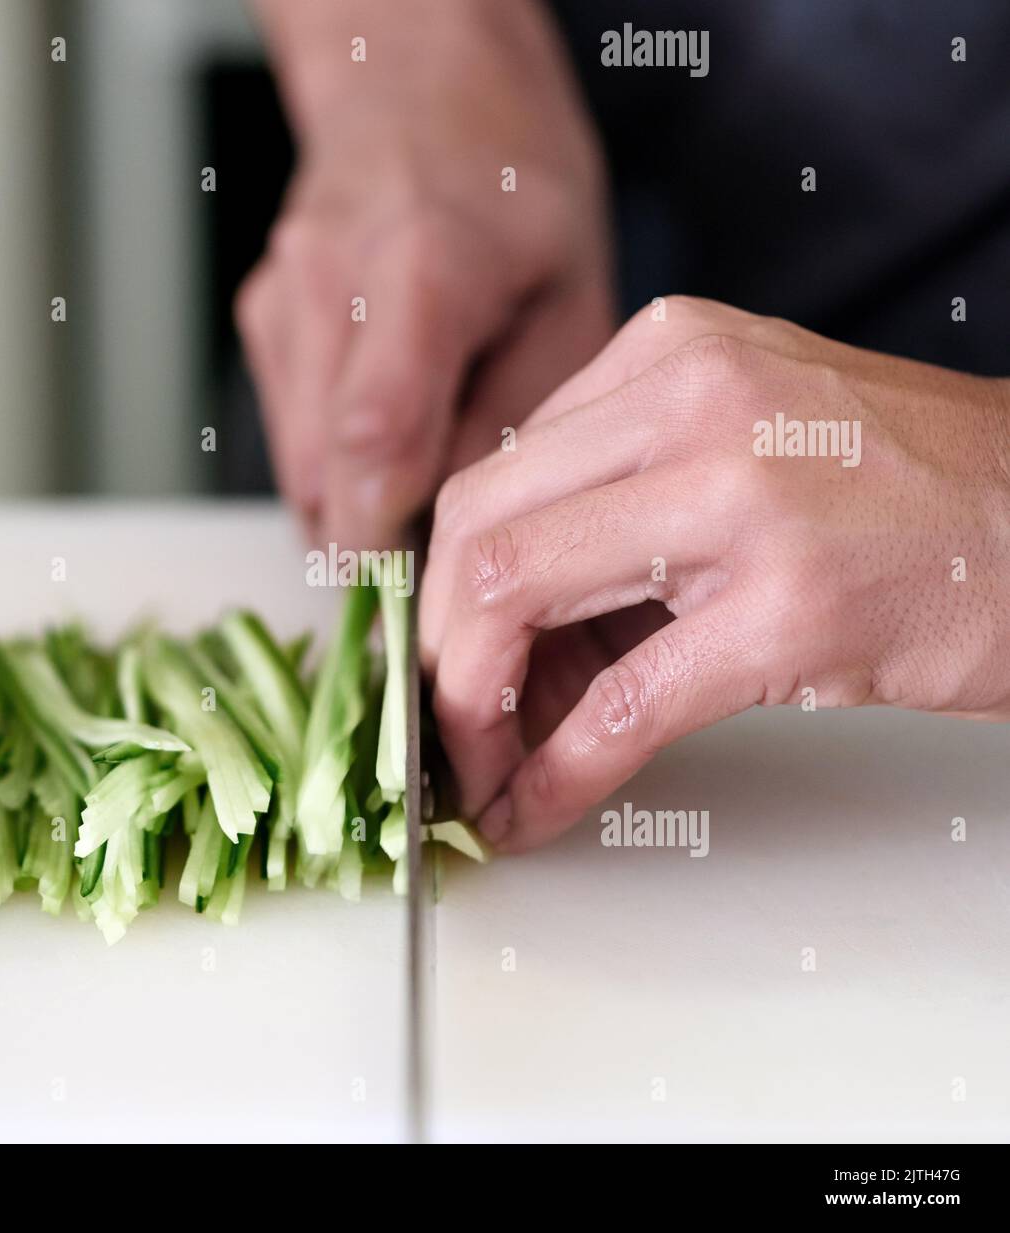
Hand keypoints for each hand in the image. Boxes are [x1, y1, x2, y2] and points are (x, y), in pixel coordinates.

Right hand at [238, 0, 613, 547]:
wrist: (419, 85)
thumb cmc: (517, 190)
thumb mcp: (569, 303)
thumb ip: (521, 427)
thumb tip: (482, 548)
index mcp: (420, 271)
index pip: (375, 441)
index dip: (391, 549)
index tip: (426, 617)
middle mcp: (326, 287)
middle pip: (323, 478)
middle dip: (378, 558)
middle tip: (443, 596)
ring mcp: (280, 305)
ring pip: (299, 475)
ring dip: (359, 519)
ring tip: (428, 510)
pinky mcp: (260, 322)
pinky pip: (293, 441)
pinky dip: (339, 473)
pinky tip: (393, 448)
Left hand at [420, 296, 1009, 850]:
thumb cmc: (902, 489)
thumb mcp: (742, 439)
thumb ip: (619, 501)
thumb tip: (501, 624)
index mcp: (669, 354)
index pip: (493, 476)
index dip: (445, 588)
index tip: (448, 655)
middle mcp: (693, 404)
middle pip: (478, 531)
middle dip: (442, 648)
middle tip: (451, 720)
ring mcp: (741, 500)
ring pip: (515, 599)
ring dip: (474, 710)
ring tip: (480, 769)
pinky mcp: (791, 608)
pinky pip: (621, 706)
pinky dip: (554, 772)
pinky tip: (533, 810)